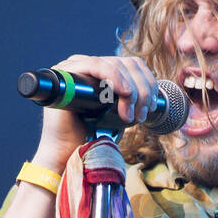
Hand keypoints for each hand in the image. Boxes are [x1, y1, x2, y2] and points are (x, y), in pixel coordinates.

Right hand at [34, 53, 159, 171]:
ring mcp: (75, 67)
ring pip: (116, 64)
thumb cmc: (92, 138)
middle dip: (142, 90)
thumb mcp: (118, 116)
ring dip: (132, 90)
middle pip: (127, 63)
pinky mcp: (67, 73)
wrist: (69, 154)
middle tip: (141, 115)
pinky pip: (97, 64)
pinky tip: (124, 94)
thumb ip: (129, 101)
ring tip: (130, 115)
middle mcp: (88, 66)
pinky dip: (115, 78)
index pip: (132, 64)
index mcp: (101, 73)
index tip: (151, 107)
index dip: (148, 82)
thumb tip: (150, 96)